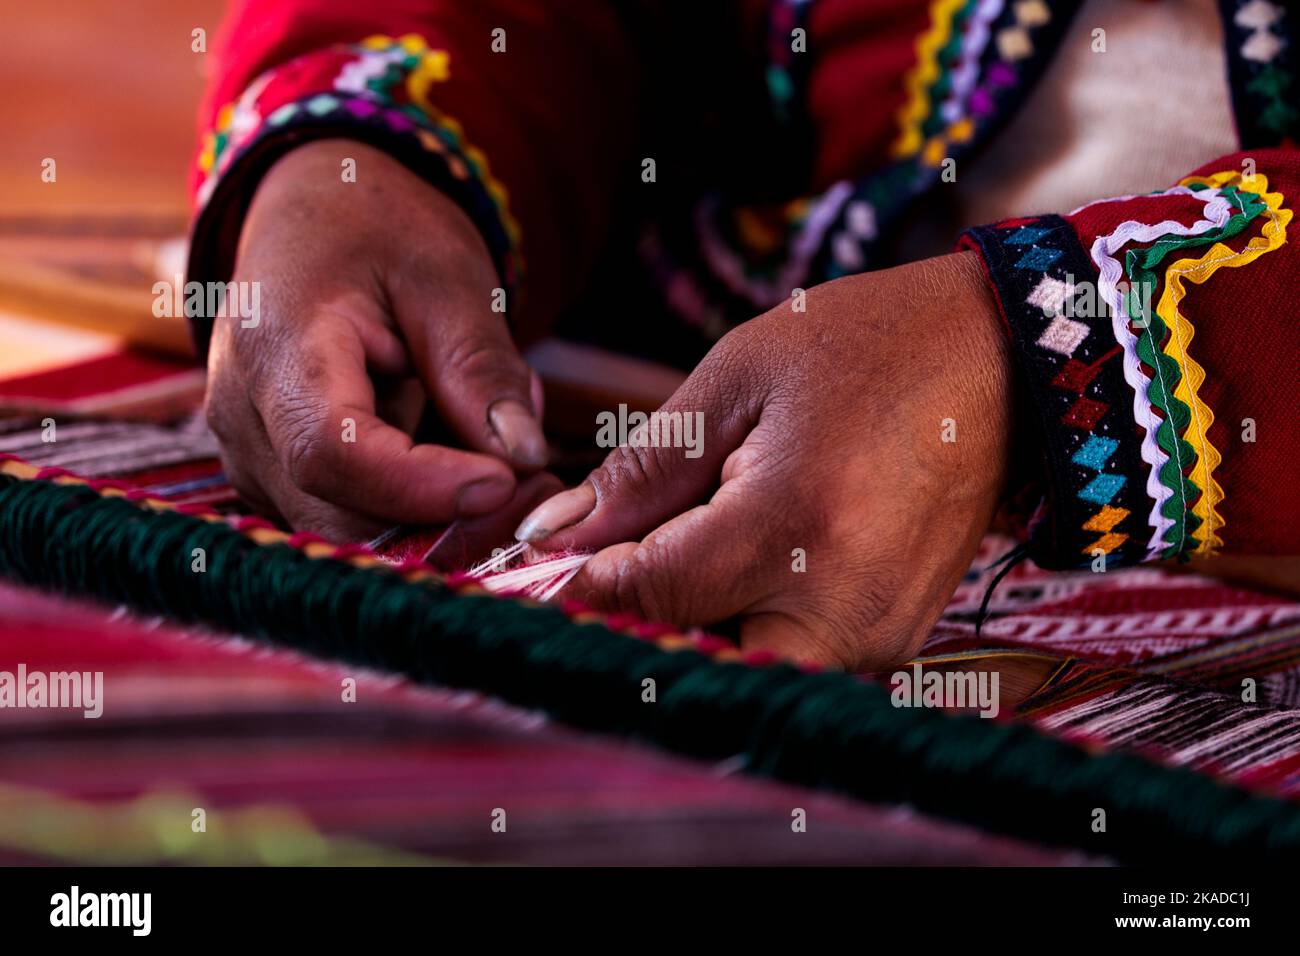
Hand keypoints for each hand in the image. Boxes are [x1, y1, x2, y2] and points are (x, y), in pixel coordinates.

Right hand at [205, 139, 546, 538]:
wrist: (314, 212)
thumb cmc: (377, 231)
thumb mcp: (447, 278)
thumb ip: (479, 369)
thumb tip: (521, 458)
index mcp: (278, 346)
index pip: (334, 449)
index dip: (421, 483)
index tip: (503, 481)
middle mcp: (243, 413)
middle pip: (339, 509)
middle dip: (442, 514)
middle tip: (534, 484)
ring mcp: (249, 452)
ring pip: (346, 525)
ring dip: (432, 512)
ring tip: (499, 455)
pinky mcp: (274, 474)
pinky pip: (345, 514)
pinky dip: (411, 505)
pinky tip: (457, 459)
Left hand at [516, 252, 1011, 669]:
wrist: (999, 359)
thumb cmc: (861, 348)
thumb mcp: (735, 381)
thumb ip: (641, 473)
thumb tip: (550, 540)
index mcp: (795, 523)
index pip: (653, 596)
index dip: (589, 582)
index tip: (552, 559)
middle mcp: (844, 602)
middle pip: (694, 656)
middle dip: (643, 618)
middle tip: (620, 558)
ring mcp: (880, 633)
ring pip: (741, 666)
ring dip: (697, 620)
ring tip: (695, 541)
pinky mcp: (897, 640)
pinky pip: (791, 656)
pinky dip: (749, 619)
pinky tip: (749, 558)